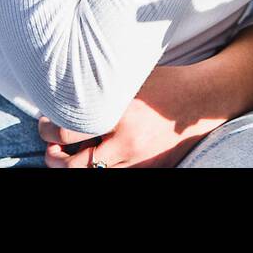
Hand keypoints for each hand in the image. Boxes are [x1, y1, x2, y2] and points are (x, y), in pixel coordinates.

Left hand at [39, 64, 225, 168]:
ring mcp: (139, 161)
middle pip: (74, 166)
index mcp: (121, 114)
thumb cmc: (166, 82)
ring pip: (94, 174)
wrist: (204, 99)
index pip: (68, 131)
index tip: (48, 120)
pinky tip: (99, 153)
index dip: (48, 128)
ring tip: (71, 153)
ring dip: (77, 166)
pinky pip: (116, 173)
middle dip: (54, 158)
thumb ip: (102, 87)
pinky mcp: (149, 169)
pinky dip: (101, 166)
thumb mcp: (131, 78)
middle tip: (51, 147)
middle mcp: (128, 143)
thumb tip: (66, 88)